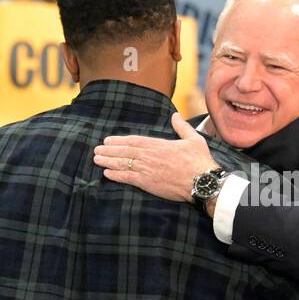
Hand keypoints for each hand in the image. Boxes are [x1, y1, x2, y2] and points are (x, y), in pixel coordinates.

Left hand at [94, 113, 218, 202]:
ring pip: (122, 164)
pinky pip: (127, 178)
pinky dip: (115, 176)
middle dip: (108, 151)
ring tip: (97, 160)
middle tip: (96, 150)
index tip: (108, 141)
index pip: (133, 141)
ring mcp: (147, 170)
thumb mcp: (193, 139)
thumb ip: (182, 127)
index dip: (119, 141)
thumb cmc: (199, 160)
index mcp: (158, 144)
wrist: (201, 181)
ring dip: (108, 161)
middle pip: (124, 151)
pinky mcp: (147, 183)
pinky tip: (107, 174)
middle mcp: (149, 156)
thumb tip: (175, 115)